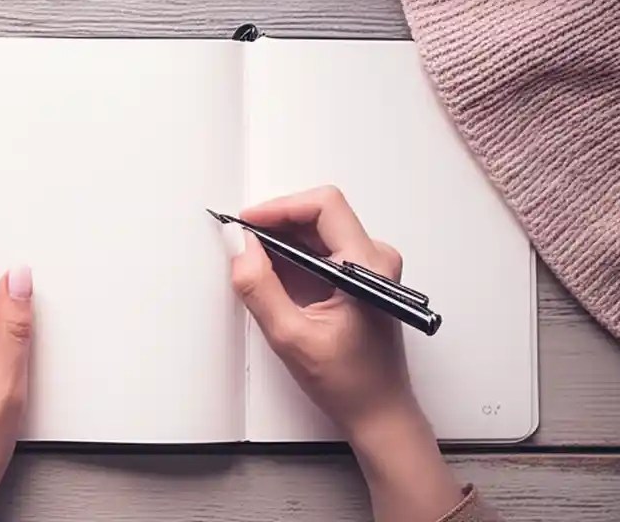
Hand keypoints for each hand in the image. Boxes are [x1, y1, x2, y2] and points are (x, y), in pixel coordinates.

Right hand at [226, 185, 461, 521]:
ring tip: (253, 259)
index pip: (324, 206)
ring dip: (283, 239)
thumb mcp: (291, 337)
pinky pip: (323, 250)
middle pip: (320, 214)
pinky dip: (293, 255)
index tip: (248, 223)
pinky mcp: (361, 278)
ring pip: (319, 230)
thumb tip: (240, 247)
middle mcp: (376, 259)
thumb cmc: (349, 382)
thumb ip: (260, 288)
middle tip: (242, 240)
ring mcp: (370, 268)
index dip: (280, 208)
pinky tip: (272, 274)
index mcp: (367, 267)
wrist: (379, 412)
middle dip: (277, 222)